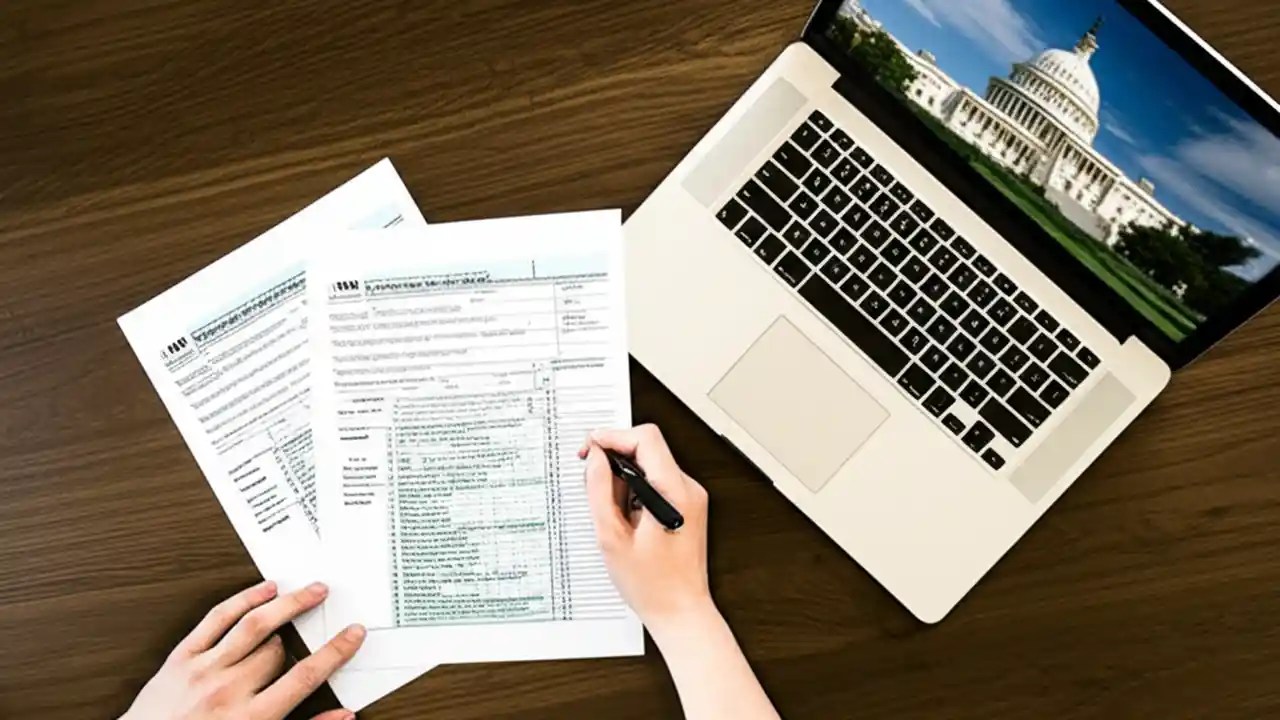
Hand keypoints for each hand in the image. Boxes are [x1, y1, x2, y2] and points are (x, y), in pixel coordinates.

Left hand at [122, 581, 364, 719]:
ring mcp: (203, 671)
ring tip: (309, 591)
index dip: (335, 651)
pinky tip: (264, 590)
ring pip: (254, 625)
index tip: (353, 634)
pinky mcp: (181, 659)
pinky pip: (216, 619)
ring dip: (287, 604)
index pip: (305, 676)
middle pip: (279, 650)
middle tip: (319, 624)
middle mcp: (228, 691)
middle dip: (301, 638)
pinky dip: (243, 600)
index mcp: (251, 719)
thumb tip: (344, 717)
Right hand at [580, 425, 713, 633]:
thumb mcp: (612, 537)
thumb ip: (599, 491)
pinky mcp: (687, 506)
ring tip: (614, 513)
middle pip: (649, 447)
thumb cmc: (652, 585)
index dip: (613, 437)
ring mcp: (690, 497)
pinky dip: (635, 490)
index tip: (591, 447)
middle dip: (616, 458)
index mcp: (674, 493)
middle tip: (593, 481)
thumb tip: (595, 458)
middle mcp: (688, 489)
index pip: (646, 439)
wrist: (681, 611)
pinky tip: (627, 518)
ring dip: (625, 478)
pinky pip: (657, 482)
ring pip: (651, 464)